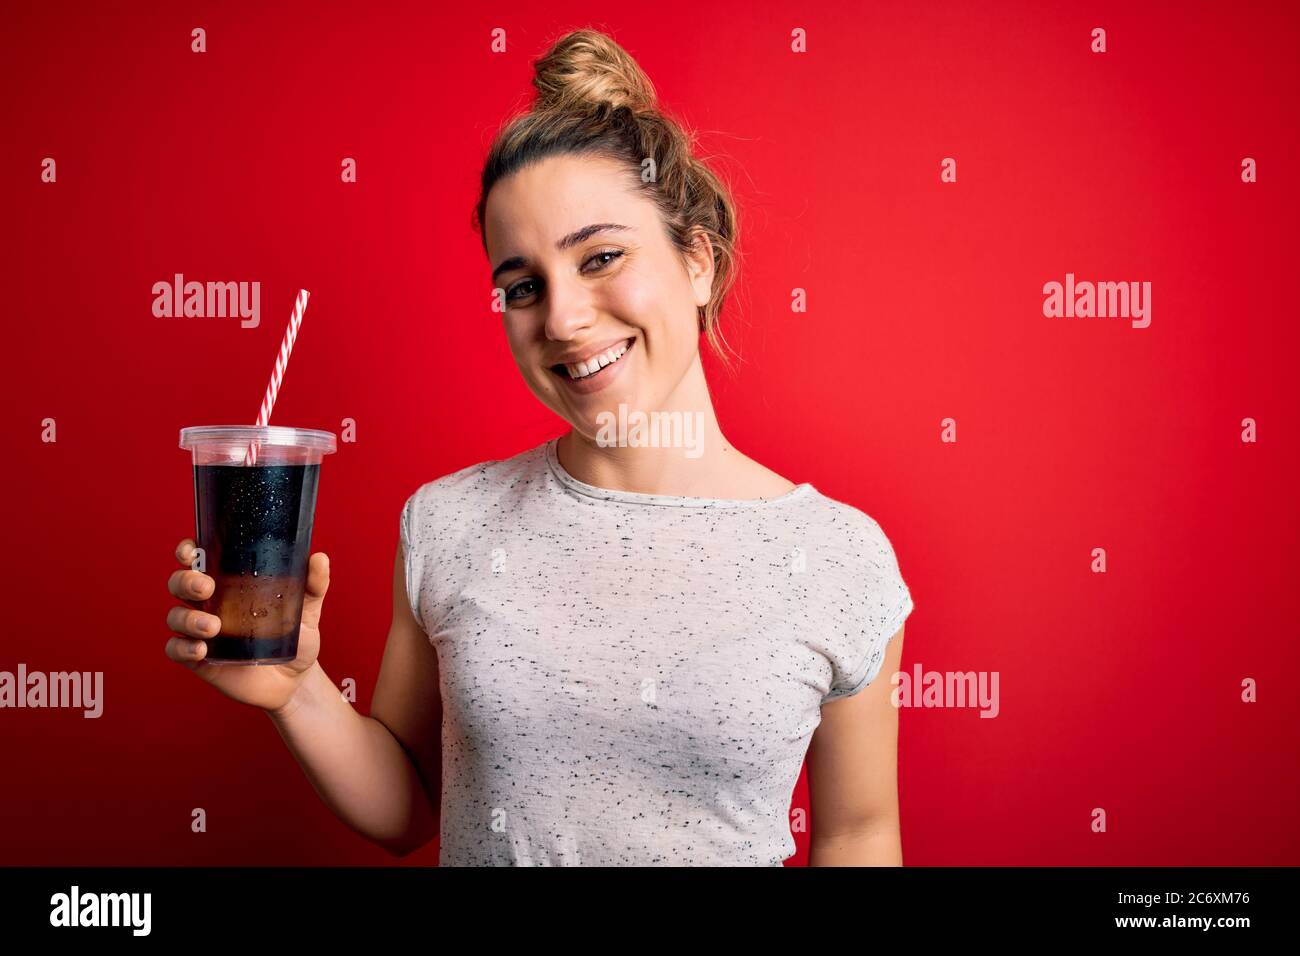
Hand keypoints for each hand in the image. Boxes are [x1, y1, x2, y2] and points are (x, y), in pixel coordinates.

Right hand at [165, 538, 328, 713]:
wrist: (296, 678)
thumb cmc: (296, 636)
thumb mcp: (308, 608)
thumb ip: (313, 584)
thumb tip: (319, 558)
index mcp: (230, 582)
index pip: (200, 558)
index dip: (188, 550)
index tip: (193, 551)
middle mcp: (210, 603)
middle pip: (180, 583)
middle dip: (186, 581)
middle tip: (207, 587)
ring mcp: (202, 631)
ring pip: (175, 616)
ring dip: (187, 618)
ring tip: (213, 627)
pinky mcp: (199, 658)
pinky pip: (176, 649)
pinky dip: (183, 647)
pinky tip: (201, 649)